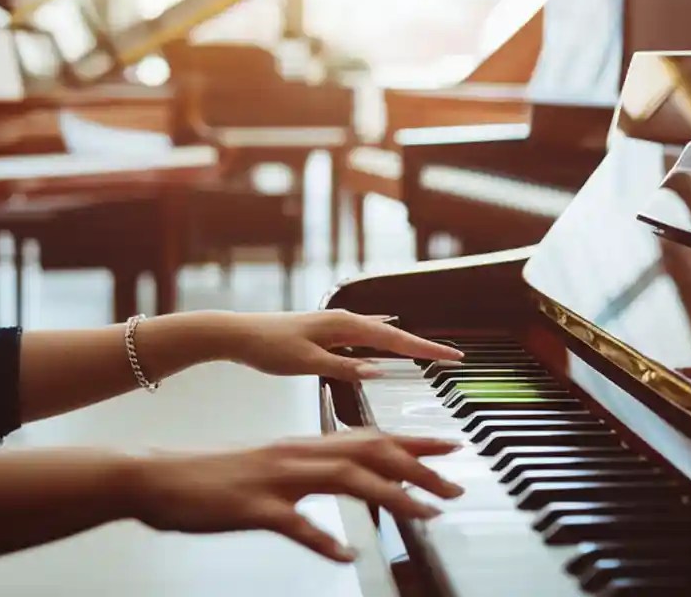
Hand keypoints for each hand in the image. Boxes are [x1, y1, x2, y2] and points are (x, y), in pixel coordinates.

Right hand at [128, 430, 463, 560]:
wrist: (157, 478)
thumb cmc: (214, 478)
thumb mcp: (271, 468)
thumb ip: (310, 474)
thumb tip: (347, 479)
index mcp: (302, 447)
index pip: (369, 438)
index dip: (413, 444)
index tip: (450, 449)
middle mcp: (296, 455)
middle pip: (369, 453)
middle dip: (418, 468)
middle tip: (455, 486)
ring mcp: (275, 480)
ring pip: (345, 480)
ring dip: (391, 495)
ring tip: (425, 514)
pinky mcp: (252, 508)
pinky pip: (294, 524)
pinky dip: (323, 539)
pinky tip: (346, 554)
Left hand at [218, 309, 463, 380]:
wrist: (237, 334)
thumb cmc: (268, 349)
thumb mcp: (306, 364)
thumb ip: (344, 368)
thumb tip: (379, 371)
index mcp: (344, 325)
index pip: (395, 339)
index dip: (426, 349)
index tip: (453, 356)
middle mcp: (345, 320)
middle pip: (395, 334)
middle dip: (424, 346)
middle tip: (454, 357)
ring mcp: (336, 323)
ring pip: (381, 333)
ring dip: (406, 342)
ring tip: (430, 350)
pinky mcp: (326, 329)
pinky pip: (365, 331)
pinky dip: (383, 334)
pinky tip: (387, 329)